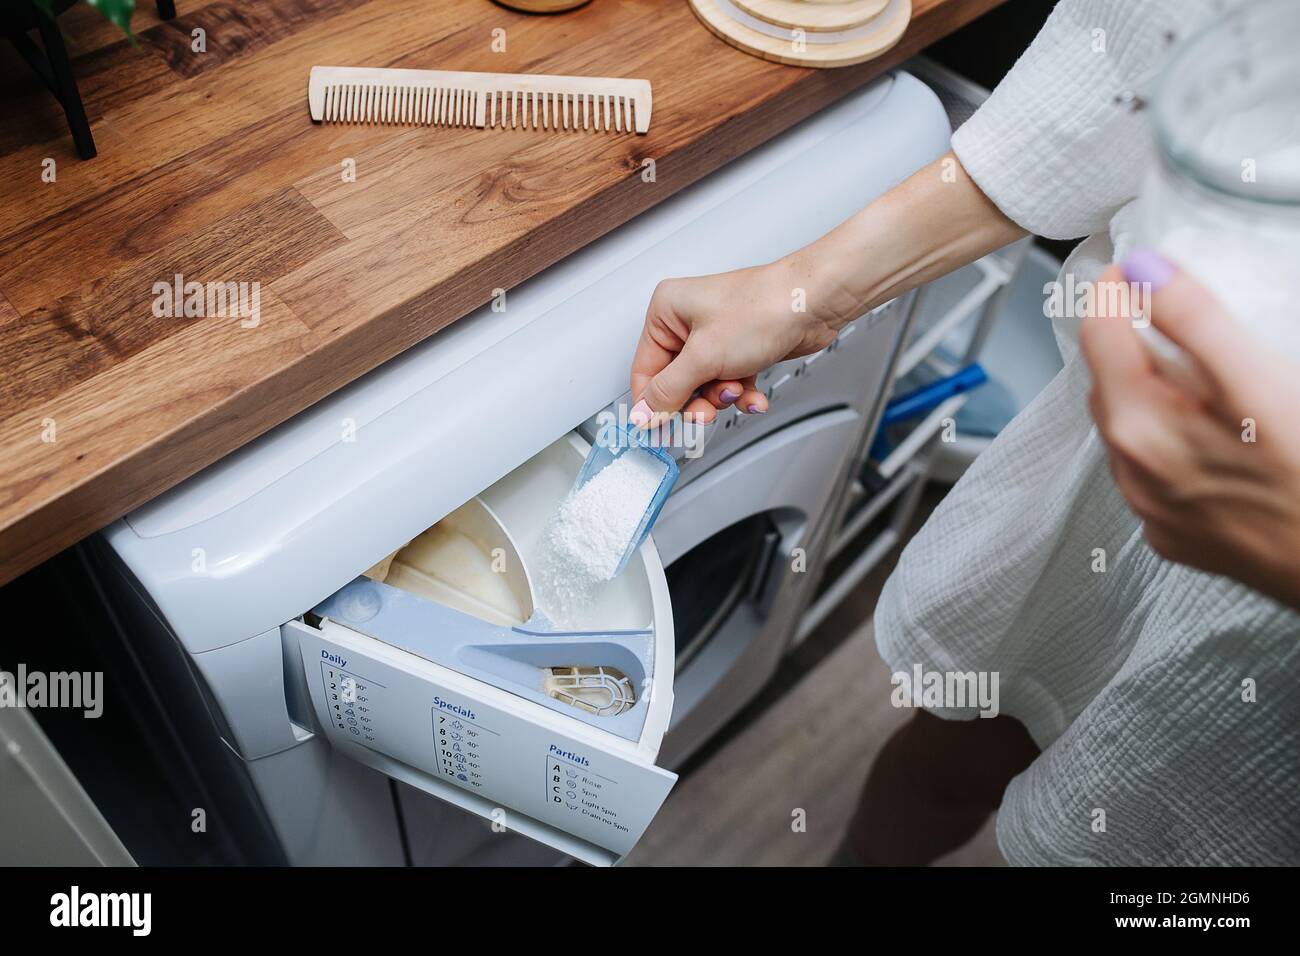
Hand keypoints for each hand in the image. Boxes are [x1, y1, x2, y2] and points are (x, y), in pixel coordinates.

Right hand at [629, 260, 842, 425]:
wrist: (813, 305)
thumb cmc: (763, 308)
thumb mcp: (704, 357)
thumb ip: (669, 390)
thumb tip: (644, 413)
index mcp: (667, 312)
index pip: (644, 370)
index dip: (653, 403)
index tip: (660, 428)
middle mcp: (688, 321)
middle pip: (676, 382)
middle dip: (696, 400)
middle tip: (706, 411)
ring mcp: (715, 336)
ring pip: (704, 386)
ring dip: (721, 396)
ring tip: (736, 390)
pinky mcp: (739, 348)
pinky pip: (728, 382)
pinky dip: (741, 393)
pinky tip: (752, 395)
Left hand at [1080, 253, 1299, 610]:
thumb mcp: (1260, 383)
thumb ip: (1196, 322)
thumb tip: (1146, 271)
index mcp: (1141, 427)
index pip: (1096, 335)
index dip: (1112, 291)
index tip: (1134, 269)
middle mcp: (1132, 473)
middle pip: (1108, 381)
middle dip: (1128, 340)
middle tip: (1166, 312)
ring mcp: (1151, 509)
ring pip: (1128, 426)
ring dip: (1147, 391)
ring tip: (1198, 374)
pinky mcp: (1174, 534)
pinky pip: (1151, 469)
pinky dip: (1167, 437)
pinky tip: (1213, 434)